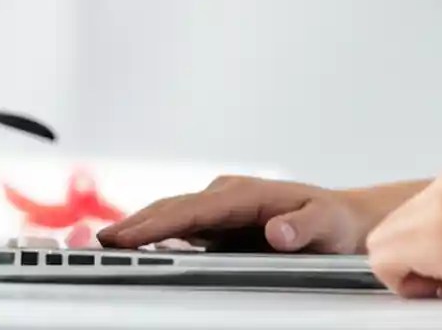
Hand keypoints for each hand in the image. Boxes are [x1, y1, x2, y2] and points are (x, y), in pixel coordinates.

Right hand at [97, 176, 381, 253]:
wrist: (343, 220)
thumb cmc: (334, 223)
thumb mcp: (327, 227)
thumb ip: (303, 229)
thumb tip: (277, 232)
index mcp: (245, 194)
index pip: (192, 210)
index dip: (157, 223)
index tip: (127, 236)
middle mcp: (226, 195)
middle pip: (171, 209)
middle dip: (133, 224)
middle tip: (98, 242)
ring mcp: (220, 208)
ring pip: (170, 216)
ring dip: (137, 228)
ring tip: (104, 245)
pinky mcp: (219, 223)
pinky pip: (180, 227)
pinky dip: (153, 234)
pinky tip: (134, 248)